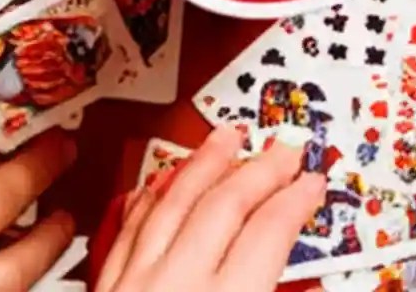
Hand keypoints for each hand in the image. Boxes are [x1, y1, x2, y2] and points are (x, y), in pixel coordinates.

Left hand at [97, 127, 326, 291]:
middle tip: (283, 147)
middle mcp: (176, 285)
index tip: (311, 182)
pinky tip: (160, 182)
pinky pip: (127, 230)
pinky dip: (149, 200)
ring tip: (223, 138)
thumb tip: (311, 285)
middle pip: (223, 206)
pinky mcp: (104, 291)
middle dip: (258, 170)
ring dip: (202, 165)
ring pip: (170, 204)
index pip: (269, 231)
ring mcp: (133, 285)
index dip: (296, 200)